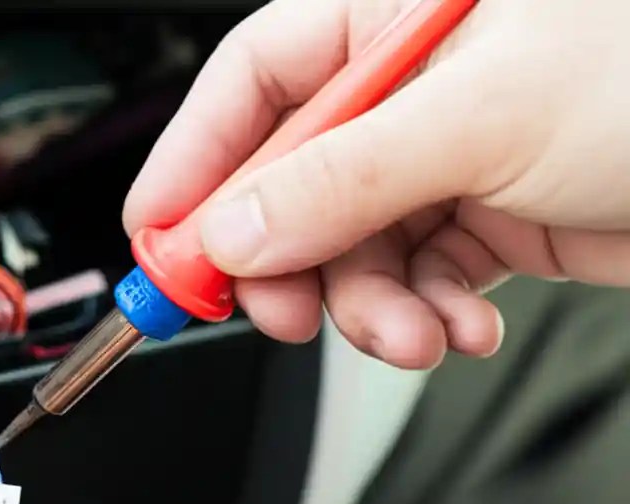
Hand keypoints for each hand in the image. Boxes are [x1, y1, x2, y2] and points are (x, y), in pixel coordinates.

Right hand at [125, 0, 629, 368]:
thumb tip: (234, 230)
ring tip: (410, 334)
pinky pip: (410, 277)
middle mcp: (406, 85)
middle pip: (287, 181)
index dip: (192, 163)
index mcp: (387, 14)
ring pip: (348, 247)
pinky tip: (457, 326)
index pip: (251, 83)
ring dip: (369, 308)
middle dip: (287, 262)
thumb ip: (337, 180)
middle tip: (279, 314)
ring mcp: (443, 153)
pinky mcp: (483, 216)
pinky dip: (424, 316)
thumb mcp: (480, 119)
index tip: (159, 242)